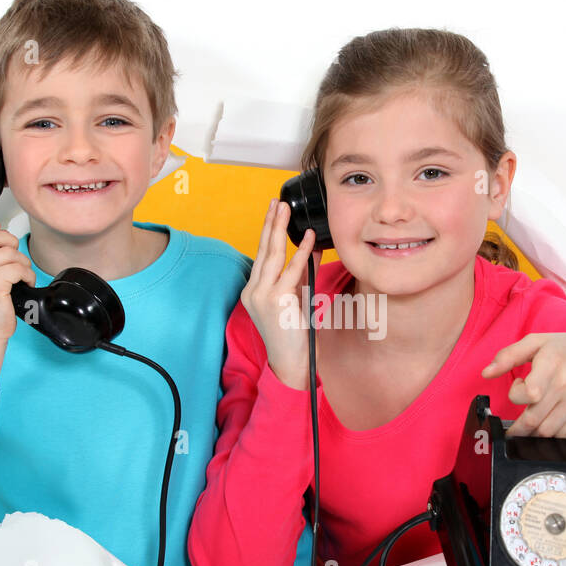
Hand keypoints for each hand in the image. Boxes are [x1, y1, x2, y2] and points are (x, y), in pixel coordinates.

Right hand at [240, 198, 319, 389]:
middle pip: (262, 250)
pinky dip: (301, 253)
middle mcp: (253, 292)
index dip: (267, 233)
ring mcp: (262, 296)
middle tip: (276, 202)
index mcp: (253, 292)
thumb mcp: (296, 300)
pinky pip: (291, 271)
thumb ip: (301, 276)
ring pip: (272, 255)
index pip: (261, 256)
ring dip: (279, 230)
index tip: (272, 213)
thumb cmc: (294, 336)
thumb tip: (313, 251)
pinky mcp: (276, 301)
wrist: (290, 362)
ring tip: (284, 210)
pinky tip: (308, 239)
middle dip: (270, 223)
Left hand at [481, 333, 565, 437]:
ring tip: (532, 423)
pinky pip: (565, 435)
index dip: (516, 395)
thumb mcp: (538, 342)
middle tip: (513, 428)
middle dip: (518, 427)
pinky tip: (549, 423)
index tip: (518, 389)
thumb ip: (508, 355)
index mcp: (552, 362)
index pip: (527, 394)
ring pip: (547, 431)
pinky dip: (552, 435)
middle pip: (533, 419)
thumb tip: (486, 373)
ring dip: (534, 432)